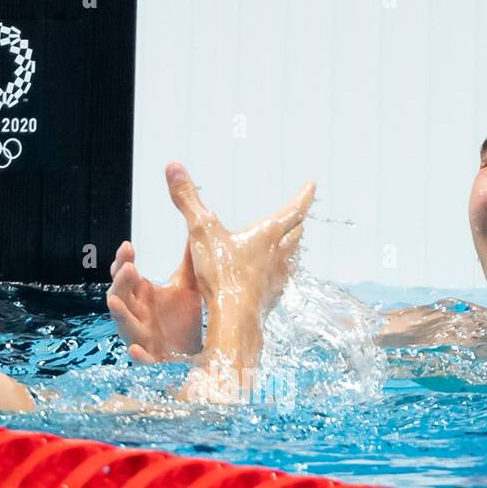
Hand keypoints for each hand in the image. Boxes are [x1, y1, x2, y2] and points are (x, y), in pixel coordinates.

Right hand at [107, 239, 203, 363]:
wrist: (199, 352)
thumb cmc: (184, 318)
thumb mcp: (189, 285)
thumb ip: (189, 260)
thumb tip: (198, 229)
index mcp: (142, 294)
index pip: (125, 275)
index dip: (122, 261)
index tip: (128, 246)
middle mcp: (137, 313)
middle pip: (120, 295)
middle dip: (121, 282)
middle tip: (129, 268)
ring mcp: (141, 336)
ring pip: (124, 324)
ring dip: (118, 313)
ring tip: (114, 301)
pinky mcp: (152, 358)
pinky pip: (141, 358)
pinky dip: (137, 354)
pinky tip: (135, 349)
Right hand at [163, 162, 314, 403]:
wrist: (234, 321)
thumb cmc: (222, 276)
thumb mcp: (201, 232)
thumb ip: (188, 199)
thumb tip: (173, 167)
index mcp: (266, 235)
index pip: (293, 210)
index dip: (303, 197)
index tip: (313, 186)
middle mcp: (277, 256)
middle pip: (296, 235)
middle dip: (298, 222)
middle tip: (300, 215)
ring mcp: (276, 280)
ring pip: (291, 258)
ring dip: (292, 248)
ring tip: (290, 244)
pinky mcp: (269, 300)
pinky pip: (280, 282)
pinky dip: (279, 274)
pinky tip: (272, 279)